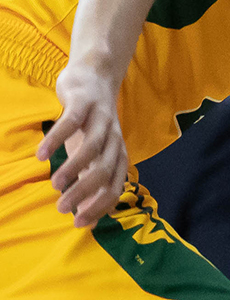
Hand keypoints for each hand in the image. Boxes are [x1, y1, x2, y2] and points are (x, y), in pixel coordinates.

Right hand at [36, 61, 129, 226]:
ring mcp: (101, 119)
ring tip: (55, 184)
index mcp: (117, 154)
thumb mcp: (92, 156)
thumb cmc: (89, 124)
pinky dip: (56, 139)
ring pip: (92, 147)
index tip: (78, 223)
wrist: (94, 77)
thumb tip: (89, 221)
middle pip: (105, 170)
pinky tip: (41, 155)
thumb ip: (91, 184)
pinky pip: (71, 122)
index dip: (100, 206)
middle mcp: (114, 138)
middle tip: (62, 208)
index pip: (115, 186)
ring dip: (73, 168)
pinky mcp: (85, 103)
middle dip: (85, 192)